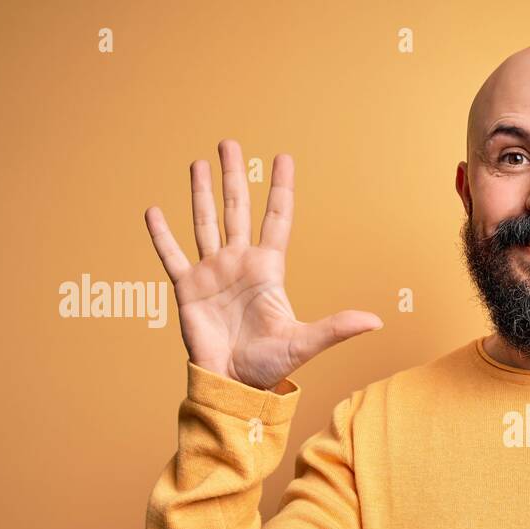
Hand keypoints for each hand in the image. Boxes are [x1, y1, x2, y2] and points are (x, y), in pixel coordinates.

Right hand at [143, 139, 381, 390]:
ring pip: (205, 222)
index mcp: (268, 270)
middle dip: (235, 176)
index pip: (276, 218)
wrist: (233, 384)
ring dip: (201, 193)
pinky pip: (172, 254)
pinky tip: (153, 210)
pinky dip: (161, 234)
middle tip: (229, 143)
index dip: (280, 188)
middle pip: (237, 209)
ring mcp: (212, 273)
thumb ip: (337, 327)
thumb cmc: (269, 366)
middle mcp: (239, 264)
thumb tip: (377, 322)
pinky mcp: (187, 288)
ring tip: (199, 163)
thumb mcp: (305, 342)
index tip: (283, 157)